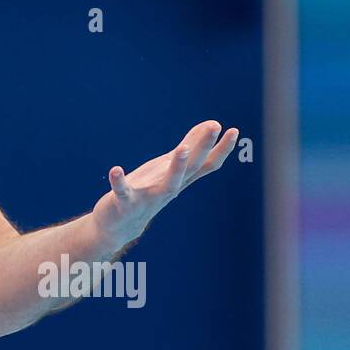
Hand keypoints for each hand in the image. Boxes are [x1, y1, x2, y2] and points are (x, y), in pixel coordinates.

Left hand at [91, 120, 238, 242]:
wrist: (121, 224)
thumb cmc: (147, 190)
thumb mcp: (168, 167)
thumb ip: (189, 147)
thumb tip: (210, 125)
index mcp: (179, 178)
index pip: (206, 164)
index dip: (221, 149)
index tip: (234, 130)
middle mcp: (169, 188)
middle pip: (192, 168)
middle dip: (203, 147)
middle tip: (216, 126)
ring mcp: (148, 197)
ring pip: (169, 184)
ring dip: (176, 168)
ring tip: (181, 148)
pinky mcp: (125, 203)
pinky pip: (123, 192)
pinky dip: (119, 181)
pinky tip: (115, 169)